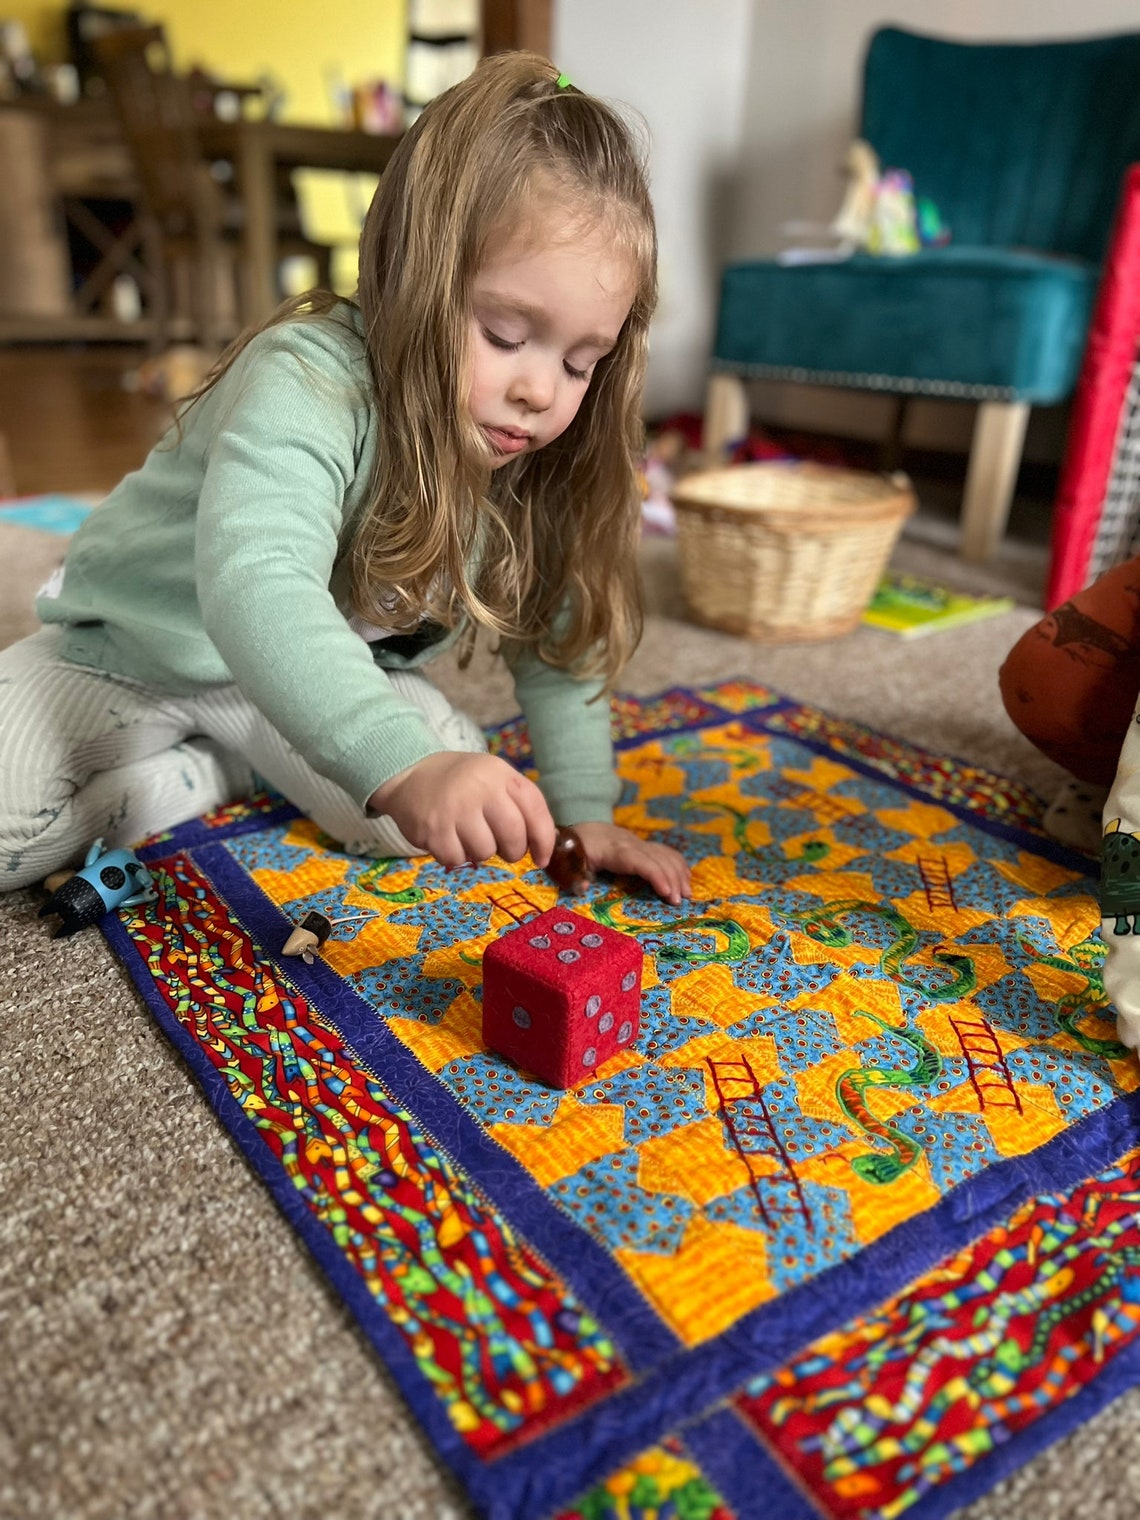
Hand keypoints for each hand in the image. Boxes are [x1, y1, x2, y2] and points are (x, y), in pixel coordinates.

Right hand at [368, 752, 555, 869]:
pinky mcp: (433, 830)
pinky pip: (458, 860)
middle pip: (513, 837)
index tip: (542, 858)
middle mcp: (479, 789)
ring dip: (481, 852)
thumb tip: (544, 848)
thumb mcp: (493, 777)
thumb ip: (519, 804)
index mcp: (500, 774)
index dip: (544, 839)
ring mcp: (455, 809)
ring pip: (485, 852)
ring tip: (468, 835)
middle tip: (502, 848)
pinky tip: (449, 839)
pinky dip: (456, 856)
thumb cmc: (462, 781)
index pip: (535, 809)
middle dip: (512, 852)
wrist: (410, 773)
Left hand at [570, 821, 690, 904]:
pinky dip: (678, 865)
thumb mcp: (568, 865)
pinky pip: (665, 852)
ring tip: (687, 894)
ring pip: (664, 854)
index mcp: (613, 849)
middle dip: (672, 879)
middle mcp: (630, 843)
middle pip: (657, 858)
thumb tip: (583, 887)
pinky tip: (686, 879)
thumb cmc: (573, 853)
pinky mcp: (642, 846)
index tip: (667, 893)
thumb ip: (574, 877)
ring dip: (678, 873)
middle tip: (679, 902)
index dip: (655, 874)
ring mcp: (638, 843)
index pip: (639, 860)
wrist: (578, 832)